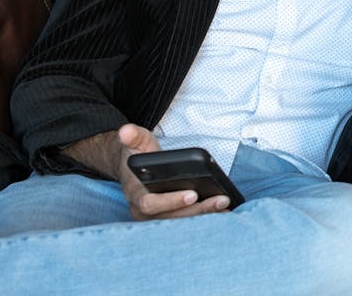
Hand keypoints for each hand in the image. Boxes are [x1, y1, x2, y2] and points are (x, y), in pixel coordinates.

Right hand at [116, 124, 231, 220]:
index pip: (150, 204)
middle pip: (172, 217)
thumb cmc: (139, 157)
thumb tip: (126, 131)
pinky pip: (187, 221)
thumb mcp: (136, 143)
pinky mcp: (169, 219)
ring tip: (225, 205)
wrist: (134, 169)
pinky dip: (205, 217)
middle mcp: (143, 212)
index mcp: (135, 194)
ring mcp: (156, 218)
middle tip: (220, 199)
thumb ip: (133, 137)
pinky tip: (223, 211)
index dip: (171, 201)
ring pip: (181, 221)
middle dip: (197, 209)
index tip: (192, 194)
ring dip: (205, 214)